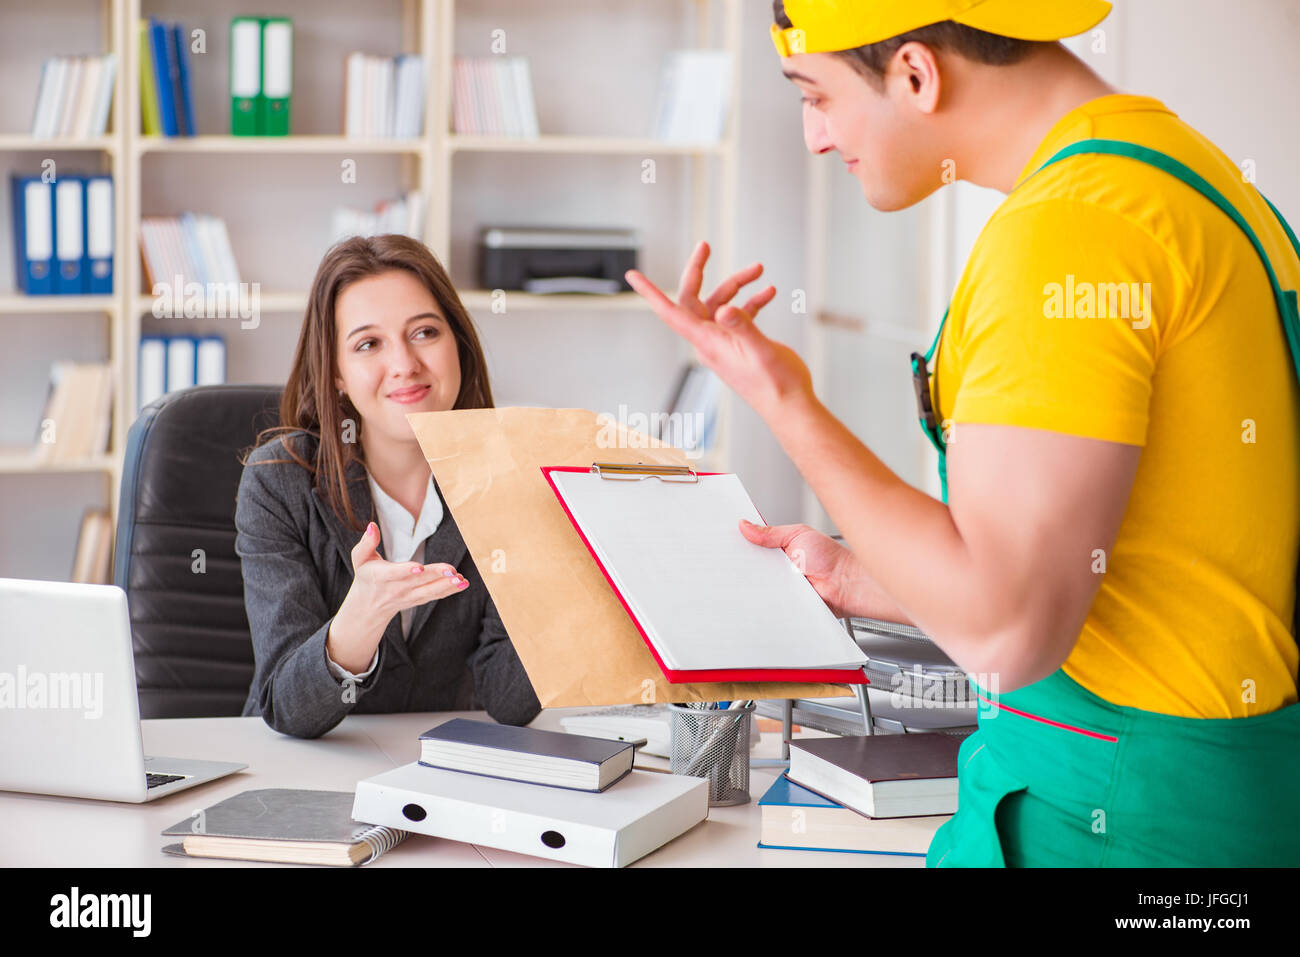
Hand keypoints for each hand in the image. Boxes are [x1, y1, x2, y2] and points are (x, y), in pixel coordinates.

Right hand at [345, 522, 468, 623]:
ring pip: (429, 592)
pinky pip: (434, 596)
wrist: (368, 607)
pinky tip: (463, 583)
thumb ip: (366, 543)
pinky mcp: (418, 600)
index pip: (394, 574)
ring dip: (447, 586)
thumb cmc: (365, 576)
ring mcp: (408, 597)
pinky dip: (449, 591)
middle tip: (452, 570)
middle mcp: (396, 589)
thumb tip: (372, 525)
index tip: (419, 567)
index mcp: (381, 577)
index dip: (406, 571)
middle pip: (418, 582)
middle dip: (435, 576)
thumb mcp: (359, 559)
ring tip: (462, 580)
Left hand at [624, 240, 813, 421]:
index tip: (632, 276)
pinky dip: (752, 301)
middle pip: (695, 299)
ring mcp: (725, 343)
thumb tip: (725, 309)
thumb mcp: (761, 351)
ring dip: (738, 284)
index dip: (650, 293)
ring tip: (759, 270)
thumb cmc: (777, 385)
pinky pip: (739, 316)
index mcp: (708, 343)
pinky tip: (768, 292)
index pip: (670, 313)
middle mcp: (711, 341)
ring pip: (721, 304)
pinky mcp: (739, 344)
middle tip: (705, 246)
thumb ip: (743, 327)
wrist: (790, 406)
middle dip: (700, 271)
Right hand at [739, 520, 858, 618]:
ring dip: (748, 580)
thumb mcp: (797, 535)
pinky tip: (755, 592)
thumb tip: (746, 525)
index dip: (740, 541)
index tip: (724, 537)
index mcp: (779, 547)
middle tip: (728, 557)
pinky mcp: (780, 602)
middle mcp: (777, 566)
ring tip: (742, 574)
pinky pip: (764, 599)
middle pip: (750, 563)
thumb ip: (770, 533)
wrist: (845, 585)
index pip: (753, 543)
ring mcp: (777, 585)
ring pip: (754, 582)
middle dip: (739, 560)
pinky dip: (759, 596)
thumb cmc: (830, 558)